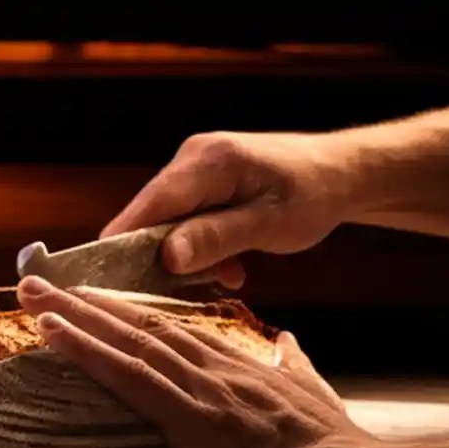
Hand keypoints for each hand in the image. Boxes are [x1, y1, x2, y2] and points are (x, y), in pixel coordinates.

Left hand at [16, 275, 376, 447]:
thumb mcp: (316, 397)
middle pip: (140, 324)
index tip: (92, 296)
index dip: (128, 311)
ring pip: (126, 340)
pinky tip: (52, 333)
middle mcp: (214, 367)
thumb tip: (287, 343)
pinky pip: (128, 377)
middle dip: (86, 301)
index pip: (172, 329)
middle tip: (39, 281)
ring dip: (72, 314)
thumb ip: (295, 367)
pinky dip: (85, 351)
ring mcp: (201, 388)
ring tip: (31, 294)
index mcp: (238, 366)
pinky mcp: (191, 417)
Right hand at [101, 131, 357, 289]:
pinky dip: (201, 249)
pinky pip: (183, 223)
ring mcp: (194, 170)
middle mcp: (191, 159)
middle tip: (192, 289)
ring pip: (167, 225)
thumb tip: (166, 257)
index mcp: (208, 161)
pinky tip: (231, 265)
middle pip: (151, 217)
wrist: (343, 173)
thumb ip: (216, 238)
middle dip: (164, 257)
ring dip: (190, 257)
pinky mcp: (201, 185)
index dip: (122, 243)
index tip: (105, 281)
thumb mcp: (270, 224)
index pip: (150, 205)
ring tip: (230, 272)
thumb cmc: (315, 195)